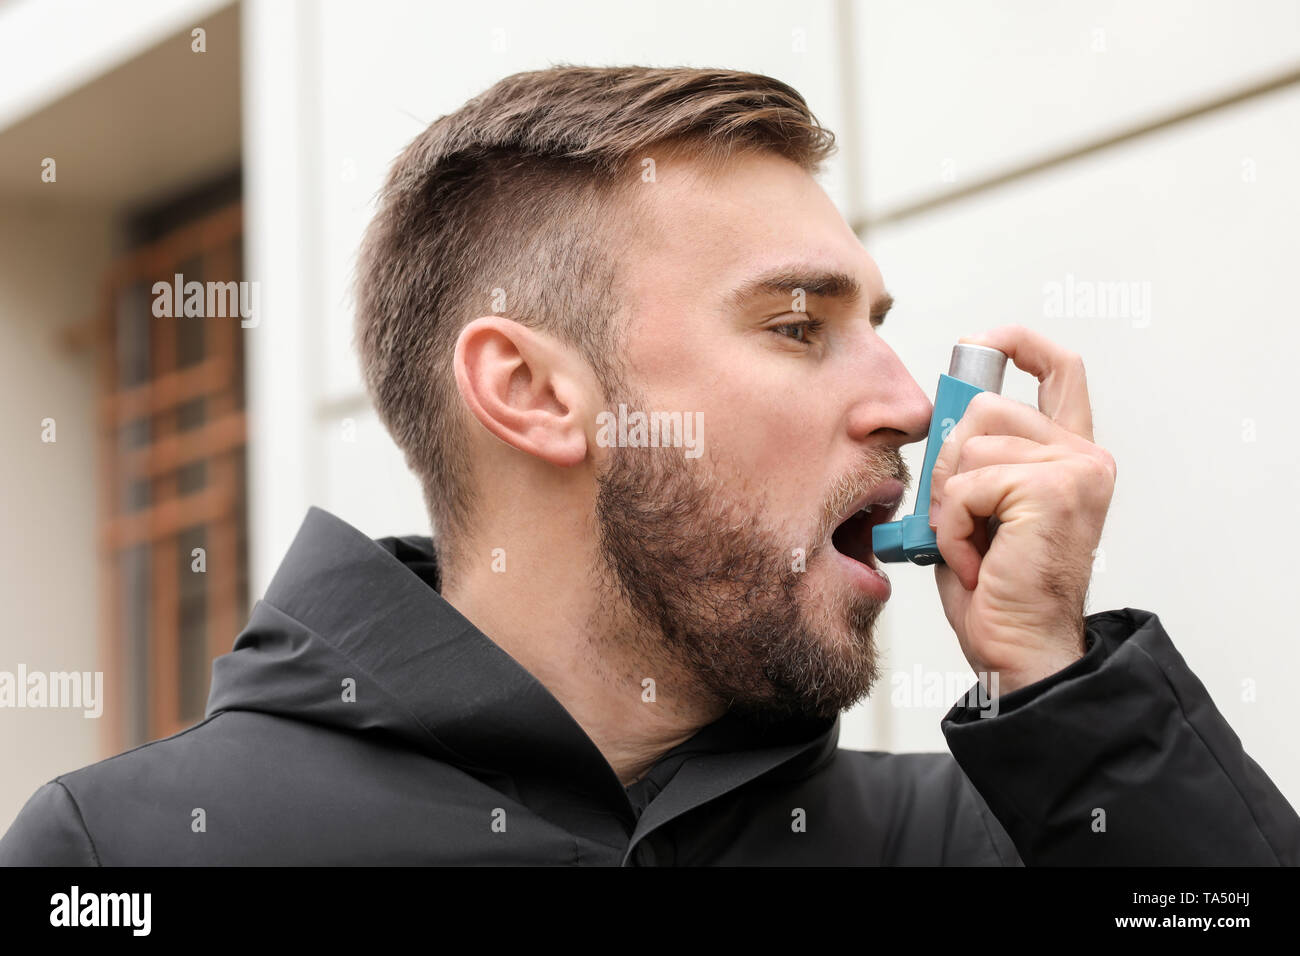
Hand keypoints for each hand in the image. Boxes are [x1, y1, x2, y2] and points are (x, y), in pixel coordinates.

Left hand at [929, 325, 1116, 695]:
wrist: (1016, 649)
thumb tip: (943, 414)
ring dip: (951, 501)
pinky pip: (967, 483)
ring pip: (972, 445)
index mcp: (1069, 456)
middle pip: (987, 407)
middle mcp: (1083, 457)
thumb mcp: (979, 508)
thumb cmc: (996, 589)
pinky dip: (955, 525)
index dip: (1019, 343)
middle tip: (958, 519)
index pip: (1060, 371)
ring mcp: (1074, 470)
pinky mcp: (1052, 489)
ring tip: (972, 544)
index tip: (985, 341)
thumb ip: (974, 458)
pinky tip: (979, 559)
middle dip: (949, 461)